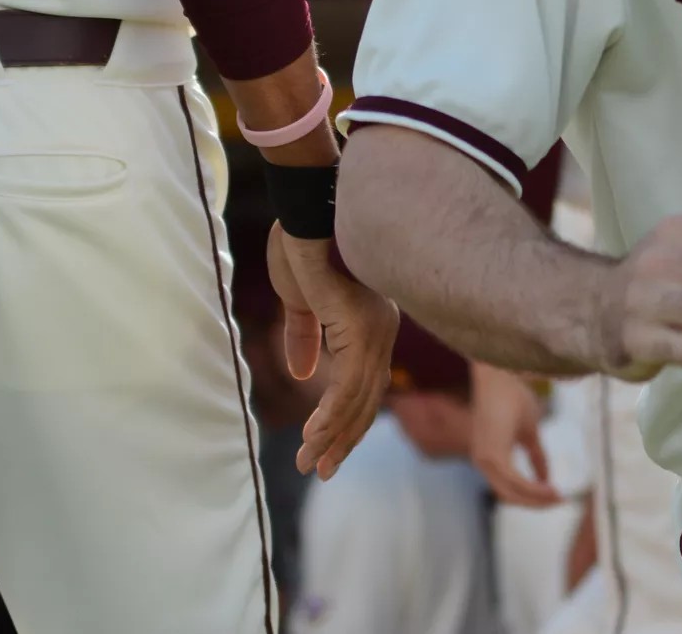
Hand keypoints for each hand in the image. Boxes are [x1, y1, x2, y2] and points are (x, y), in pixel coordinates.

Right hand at [268, 224, 398, 479]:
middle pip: (367, 399)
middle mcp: (381, 329)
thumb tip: (305, 373)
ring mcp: (374, 328)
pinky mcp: (358, 325)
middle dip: (342, 439)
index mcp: (372, 324)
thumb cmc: (302, 245)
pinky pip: (348, 383)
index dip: (345, 422)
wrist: (302, 211)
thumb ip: (305, 336)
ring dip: (332, 436)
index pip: (365, 386)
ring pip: (359, 399)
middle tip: (319, 471)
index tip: (325, 451)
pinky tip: (314, 438)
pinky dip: (330, 415)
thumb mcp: (300, 301)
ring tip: (310, 463)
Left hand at [469, 361, 559, 506]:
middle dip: (535, 502)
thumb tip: (546, 477)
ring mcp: (484, 459)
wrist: (500, 374)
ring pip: (510, 492)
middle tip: (559, 501)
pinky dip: (532, 488)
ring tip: (558, 497)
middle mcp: (483, 461)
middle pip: (509, 496)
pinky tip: (549, 489)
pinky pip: (513, 481)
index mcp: (490, 456)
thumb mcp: (530, 430)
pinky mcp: (491, 455)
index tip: (555, 496)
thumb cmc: (512, 396)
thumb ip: (536, 454)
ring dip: (535, 498)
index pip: (509, 487)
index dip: (532, 496)